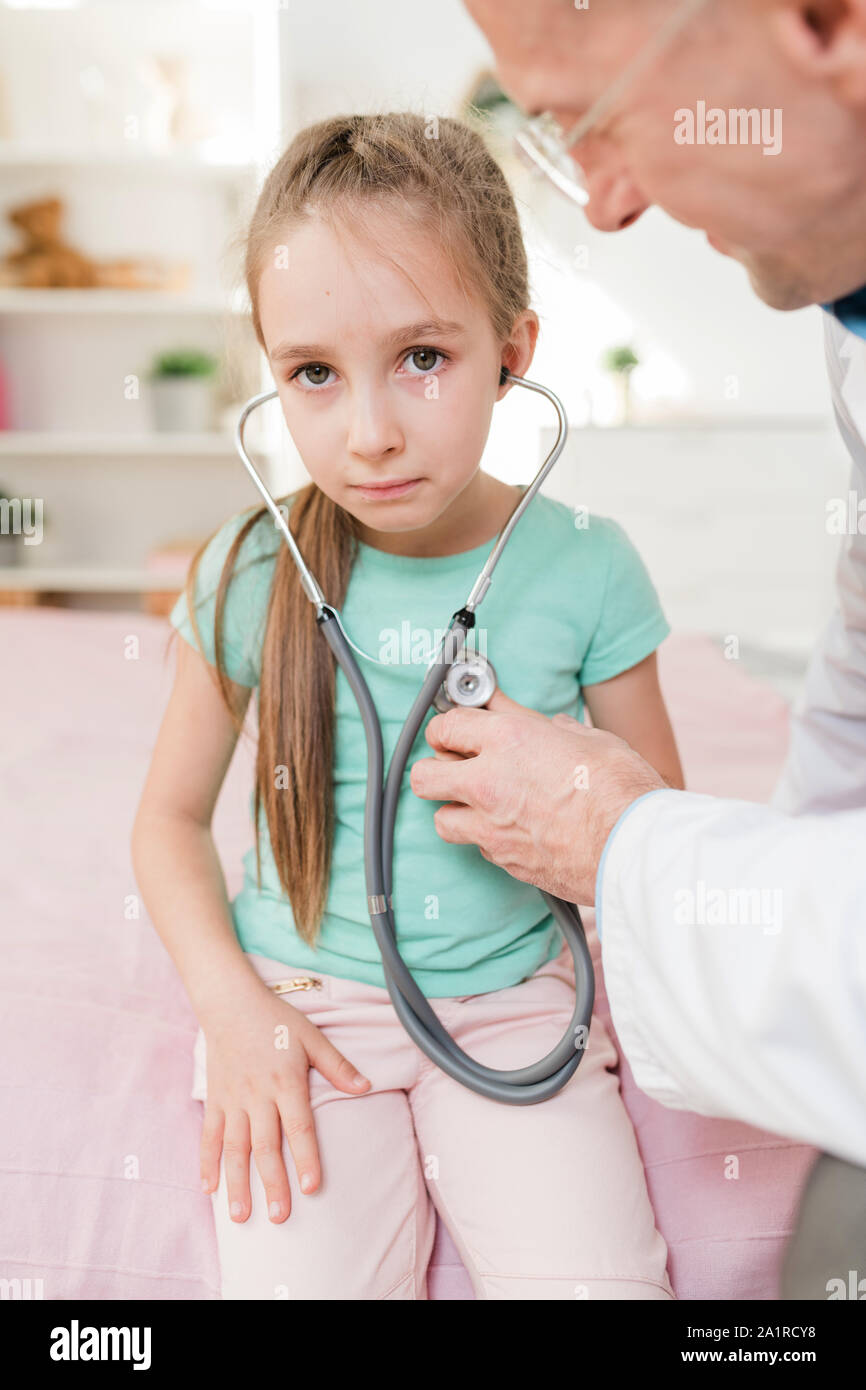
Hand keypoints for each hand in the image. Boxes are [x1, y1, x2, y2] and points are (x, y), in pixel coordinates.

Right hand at [199, 983, 370, 1223]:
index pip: (299, 1127)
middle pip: (265, 1146)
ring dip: (237, 1183)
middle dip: (272, 1184)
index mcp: (286, 1082)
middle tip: (280, 1217)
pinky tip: (209, 1190)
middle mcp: (258, 1096)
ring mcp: (233, 1100)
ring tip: (241, 1217)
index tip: (311, 1188)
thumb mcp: (312, 1037)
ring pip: (234, 1148)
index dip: (306, 1158)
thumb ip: (337, 1065)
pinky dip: (207, 1163)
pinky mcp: (215, 1100)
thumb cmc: (275, 1021)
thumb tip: (366, 1086)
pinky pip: (210, 1136)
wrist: (230, 1003)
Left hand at [410, 687, 667, 903]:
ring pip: (441, 819)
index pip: (446, 726)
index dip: (448, 727)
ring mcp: (492, 827)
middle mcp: (488, 783)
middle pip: (424, 775)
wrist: (636, 848)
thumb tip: (542, 723)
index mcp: (508, 740)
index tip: (456, 730)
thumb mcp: (589, 738)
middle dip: (436, 769)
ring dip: (455, 810)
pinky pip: (477, 847)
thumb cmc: (622, 789)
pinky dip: (486, 839)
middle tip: (457, 766)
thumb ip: (551, 729)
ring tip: (480, 805)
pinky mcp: (505, 861)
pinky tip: (512, 830)